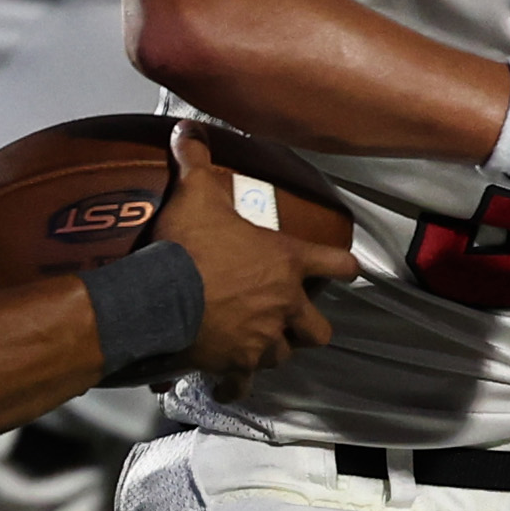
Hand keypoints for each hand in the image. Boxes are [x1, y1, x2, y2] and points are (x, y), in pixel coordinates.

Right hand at [150, 121, 355, 399]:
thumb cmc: (188, 244)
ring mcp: (261, 340)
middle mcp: (283, 305)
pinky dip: (234, 384)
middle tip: (291, 320)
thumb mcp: (194, 192)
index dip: (345, 266)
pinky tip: (223, 382)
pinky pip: (241, 385)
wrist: (160, 298)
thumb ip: (195, 160)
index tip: (348, 270)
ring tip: (253, 346)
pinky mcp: (234, 366)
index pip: (337, 265)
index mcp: (286, 262)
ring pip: (282, 357)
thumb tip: (186, 125)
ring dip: (271, 351)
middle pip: (319, 331)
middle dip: (308, 328)